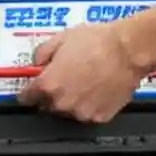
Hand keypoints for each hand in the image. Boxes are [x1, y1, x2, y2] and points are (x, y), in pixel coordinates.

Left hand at [16, 24, 146, 123]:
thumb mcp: (61, 38)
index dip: (29, 90)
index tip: (32, 87)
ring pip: (68, 111)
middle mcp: (62, 103)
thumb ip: (41, 54)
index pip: (26, 98)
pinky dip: (90, 104)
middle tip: (66, 77)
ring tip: (85, 80)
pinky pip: (88, 113)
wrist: (129, 50)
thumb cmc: (98, 42)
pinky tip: (98, 88)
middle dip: (52, 93)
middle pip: (47, 106)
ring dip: (71, 100)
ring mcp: (82, 113)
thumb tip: (36, 63)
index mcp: (48, 85)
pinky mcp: (99, 117)